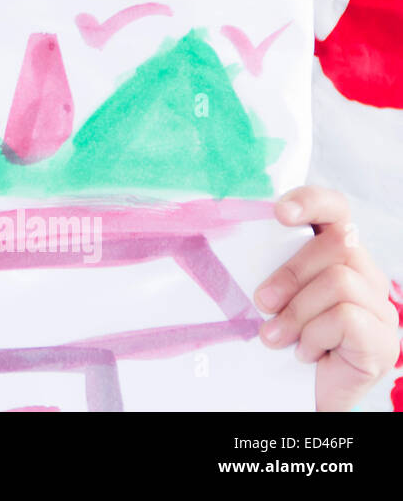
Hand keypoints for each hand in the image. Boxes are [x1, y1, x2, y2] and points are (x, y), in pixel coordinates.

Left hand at [254, 185, 400, 410]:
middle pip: (338, 244)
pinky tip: (305, 353)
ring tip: (276, 338)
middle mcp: (365, 276)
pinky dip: (315, 336)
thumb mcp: (266, 297)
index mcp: (333, 257)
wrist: (291, 396)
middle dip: (290, 273)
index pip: (335, 209)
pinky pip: (347, 318)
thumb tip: (215, 240)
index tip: (279, 212)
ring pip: (339, 282)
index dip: (311, 201)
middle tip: (262, 303)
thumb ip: (259, 268)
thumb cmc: (278, 340)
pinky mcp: (383, 340)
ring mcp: (380, 308)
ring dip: (297, 312)